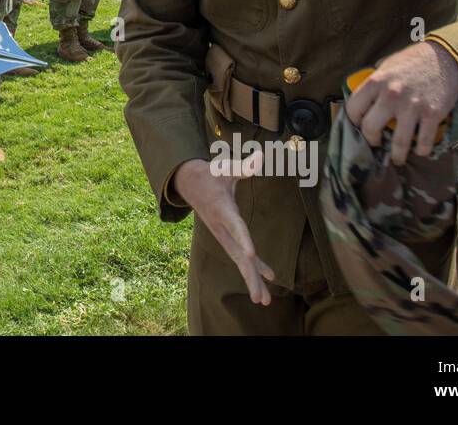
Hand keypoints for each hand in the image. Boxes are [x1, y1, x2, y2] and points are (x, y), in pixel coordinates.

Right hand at [171, 157, 274, 304]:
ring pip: (239, 261)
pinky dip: (254, 268)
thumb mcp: (225, 168)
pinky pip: (240, 256)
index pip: (235, 226)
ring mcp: (223, 235)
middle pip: (238, 255)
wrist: (189, 183)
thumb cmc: (211, 174)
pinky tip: (268, 279)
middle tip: (260, 297)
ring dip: (252, 280)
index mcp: (223, 209)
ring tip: (265, 300)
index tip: (251, 254)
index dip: (243, 239)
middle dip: (250, 276)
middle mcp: (222, 227)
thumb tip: (263, 156)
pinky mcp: (226, 237)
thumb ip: (244, 166)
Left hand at [345, 40, 457, 164]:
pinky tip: (420, 150)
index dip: (353, 121)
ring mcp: (412, 106)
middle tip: (376, 144)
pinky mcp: (433, 114)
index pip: (353, 108)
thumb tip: (363, 105)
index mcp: (376, 82)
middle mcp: (391, 95)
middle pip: (370, 128)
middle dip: (371, 140)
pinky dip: (421, 150)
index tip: (358, 127)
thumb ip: (373, 86)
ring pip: (398, 142)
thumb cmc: (410, 62)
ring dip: (397, 155)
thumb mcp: (385, 67)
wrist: (443, 57)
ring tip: (397, 158)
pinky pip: (424, 141)